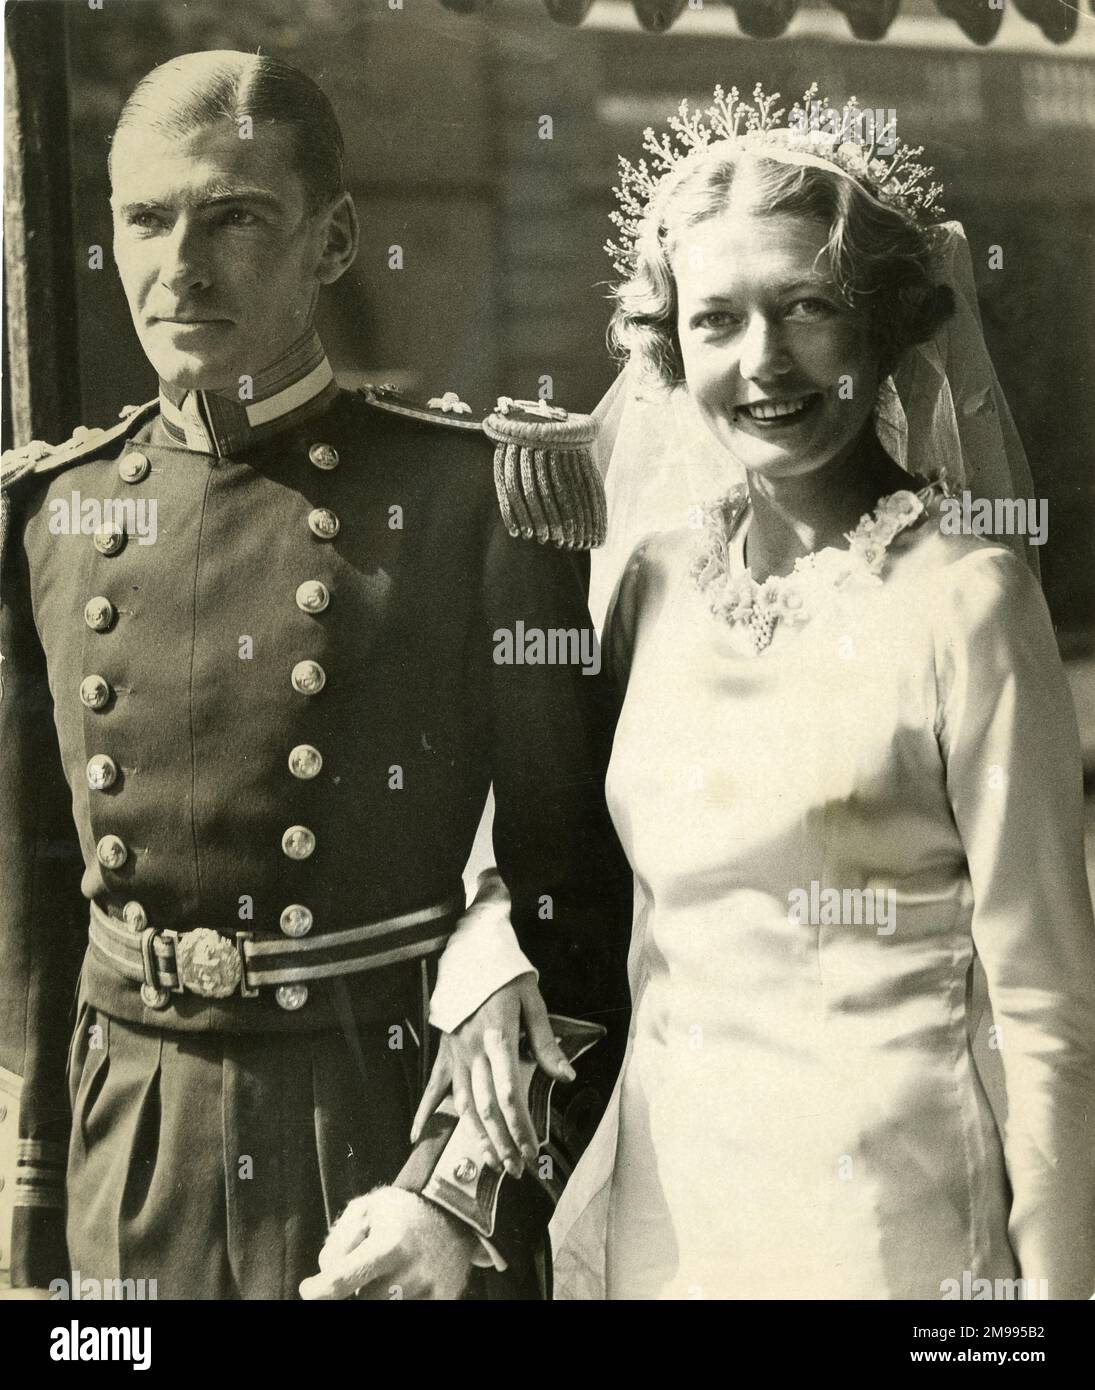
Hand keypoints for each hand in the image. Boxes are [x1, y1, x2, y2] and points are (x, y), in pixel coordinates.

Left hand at [298, 1187, 476, 1300]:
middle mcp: (410, 1273)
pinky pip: (406, 1309)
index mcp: (389, 1245)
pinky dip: (392, 1298)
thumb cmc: (401, 1211)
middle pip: (360, 1301)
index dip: (318, 1292)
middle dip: (351, 1292)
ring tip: (380, 1278)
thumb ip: (339, 1240)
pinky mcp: (441, 1301)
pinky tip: (393, 1286)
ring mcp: (428, 1292)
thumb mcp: (366, 1208)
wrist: (454, 1211)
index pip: (341, 1282)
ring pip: (381, 1308)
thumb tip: (326, 1274)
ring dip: (372, 1296)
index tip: (309, 1289)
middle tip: (356, 1275)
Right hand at [410, 972, 575, 1176]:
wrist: (471, 953)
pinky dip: (424, 1112)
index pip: (508, 1093)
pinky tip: (417, 1136)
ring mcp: (455, 1054)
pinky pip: (433, 1087)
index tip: (531, 1149)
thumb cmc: (505, 976)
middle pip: (486, 1107)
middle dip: (502, 1142)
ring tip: (489, 1162)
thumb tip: (566, 1077)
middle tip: (515, 1169)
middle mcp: (473, 1051)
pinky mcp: (444, 1053)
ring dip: (475, 1136)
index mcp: (498, 1038)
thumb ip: (546, 1043)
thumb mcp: (533, 1002)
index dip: (519, 1125)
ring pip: (462, 1104)